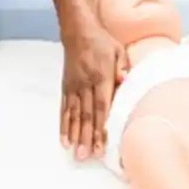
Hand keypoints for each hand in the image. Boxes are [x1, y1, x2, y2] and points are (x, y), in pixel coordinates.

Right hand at [61, 21, 125, 159]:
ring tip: (77, 153)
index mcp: (100, 76)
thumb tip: (124, 81)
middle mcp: (85, 84)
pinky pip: (64, 110)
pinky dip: (64, 126)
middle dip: (88, 137)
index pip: (101, 105)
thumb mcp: (118, 50)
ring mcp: (73, 87)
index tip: (102, 143)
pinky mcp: (66, 88)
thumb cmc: (102, 42)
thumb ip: (122, 67)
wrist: (78, 32)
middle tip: (88, 156)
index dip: (101, 125)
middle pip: (87, 115)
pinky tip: (65, 140)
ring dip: (76, 136)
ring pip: (75, 115)